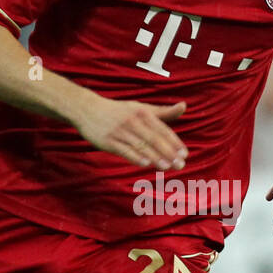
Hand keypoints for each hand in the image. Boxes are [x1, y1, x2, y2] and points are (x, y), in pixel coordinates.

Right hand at [73, 93, 187, 170]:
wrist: (87, 109)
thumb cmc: (119, 111)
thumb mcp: (141, 108)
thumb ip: (163, 112)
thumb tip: (184, 106)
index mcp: (143, 113)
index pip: (162, 129)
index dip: (174, 142)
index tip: (185, 154)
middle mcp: (133, 122)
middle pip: (154, 139)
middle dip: (168, 152)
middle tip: (180, 164)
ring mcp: (120, 132)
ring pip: (140, 145)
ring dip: (155, 157)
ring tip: (167, 167)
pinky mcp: (108, 141)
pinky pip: (124, 150)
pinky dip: (135, 157)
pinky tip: (146, 164)